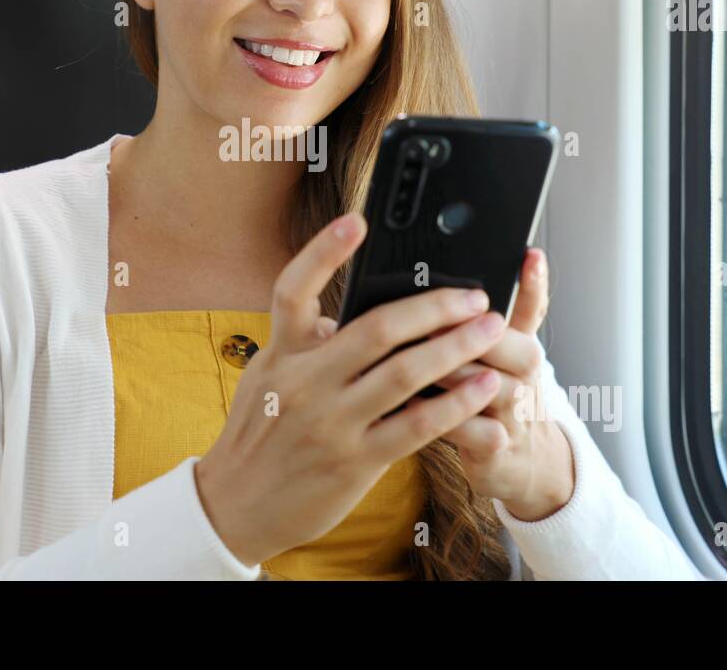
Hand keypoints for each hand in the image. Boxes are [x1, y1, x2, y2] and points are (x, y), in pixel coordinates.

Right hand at [195, 212, 507, 566]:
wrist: (235, 505)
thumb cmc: (257, 436)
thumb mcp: (265, 378)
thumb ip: (301, 344)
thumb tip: (338, 313)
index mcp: (281, 354)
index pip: (292, 290)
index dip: (322, 252)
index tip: (356, 221)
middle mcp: (304, 383)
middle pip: (375, 328)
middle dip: (433, 306)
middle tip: (473, 294)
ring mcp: (332, 422)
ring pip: (405, 373)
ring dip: (456, 347)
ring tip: (491, 330)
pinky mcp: (355, 461)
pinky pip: (417, 426)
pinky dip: (456, 403)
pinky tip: (483, 387)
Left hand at [426, 249, 575, 520]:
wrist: (514, 457)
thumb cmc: (484, 392)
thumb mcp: (486, 350)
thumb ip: (468, 315)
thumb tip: (434, 279)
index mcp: (519, 343)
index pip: (532, 308)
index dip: (533, 283)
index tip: (529, 255)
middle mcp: (524, 374)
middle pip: (516, 348)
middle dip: (475, 337)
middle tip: (432, 326)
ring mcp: (515, 411)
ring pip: (497, 388)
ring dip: (457, 376)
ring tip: (424, 365)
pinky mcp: (498, 447)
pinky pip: (480, 432)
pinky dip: (448, 420)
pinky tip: (415, 407)